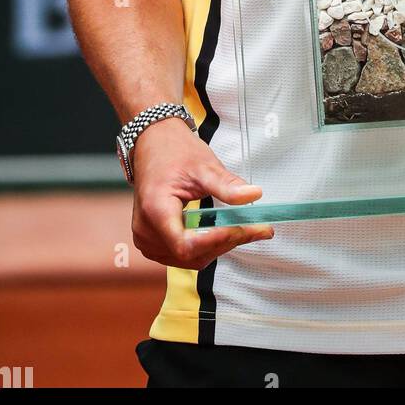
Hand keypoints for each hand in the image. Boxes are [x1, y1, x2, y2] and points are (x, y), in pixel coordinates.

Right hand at [131, 117, 273, 268]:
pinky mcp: (153, 242)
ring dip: (219, 246)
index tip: (243, 229)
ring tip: (244, 228)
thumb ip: (227, 185)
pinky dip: (207, 245)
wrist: (153, 146)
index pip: (185, 244)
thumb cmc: (174, 153)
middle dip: (226, 242)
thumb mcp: (204, 166)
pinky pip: (183, 254)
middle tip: (258, 228)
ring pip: (189, 258)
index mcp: (155, 210)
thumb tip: (254, 195)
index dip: (215, 241)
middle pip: (190, 253)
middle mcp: (146, 231)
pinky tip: (225, 231)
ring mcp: (147, 240)